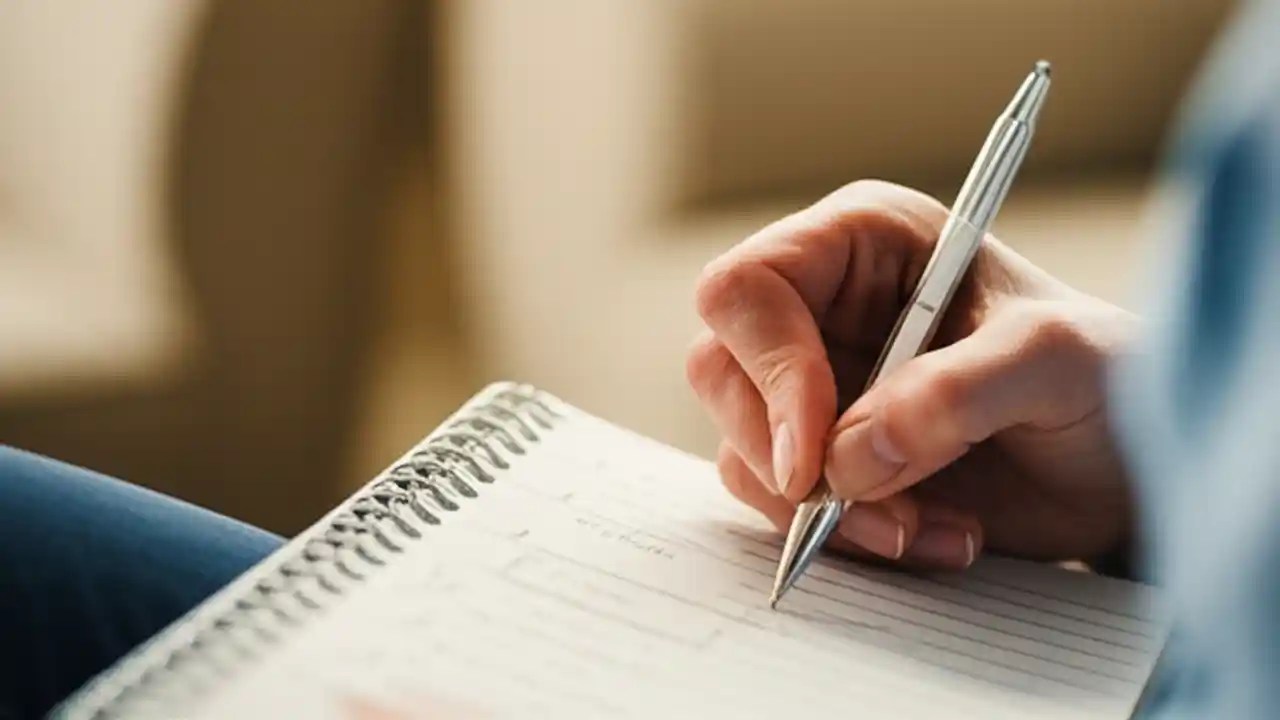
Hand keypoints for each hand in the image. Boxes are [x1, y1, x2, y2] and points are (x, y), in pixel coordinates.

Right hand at [687, 180, 1136, 569]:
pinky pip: (780, 502)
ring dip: (824, 510)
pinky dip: (843, 537)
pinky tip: (929, 535)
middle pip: (721, 370)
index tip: (816, 453)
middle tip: (867, 507)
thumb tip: (850, 455)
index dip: (769, 368)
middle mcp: (820, 305)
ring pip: (744, 448)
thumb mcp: (1055, 362)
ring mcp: (813, 382)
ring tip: (926, 528)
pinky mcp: (819, 453)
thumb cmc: (1098, 378)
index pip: (748, 287)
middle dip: (789, 456)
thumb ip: (954, 394)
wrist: (1118, 464)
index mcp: (861, 241)